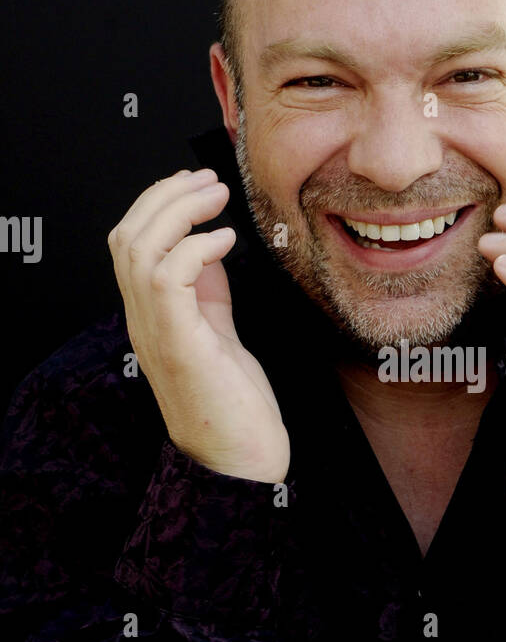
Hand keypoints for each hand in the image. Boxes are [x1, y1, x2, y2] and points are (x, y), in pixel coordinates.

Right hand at [108, 168, 289, 482]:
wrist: (241, 462)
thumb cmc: (235, 405)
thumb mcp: (221, 332)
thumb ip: (209, 291)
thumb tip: (213, 245)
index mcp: (151, 317)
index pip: (130, 244)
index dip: (158, 204)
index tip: (197, 184)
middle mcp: (143, 322)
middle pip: (127, 237)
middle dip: (166, 196)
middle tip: (209, 179)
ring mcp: (156, 333)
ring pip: (139, 249)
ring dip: (180, 212)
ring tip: (217, 196)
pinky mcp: (179, 345)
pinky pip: (169, 278)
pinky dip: (197, 248)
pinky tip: (228, 240)